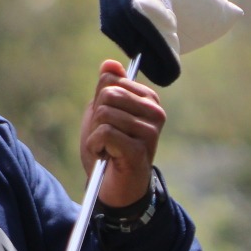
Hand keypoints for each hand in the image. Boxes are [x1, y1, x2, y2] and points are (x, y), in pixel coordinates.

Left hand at [78, 59, 163, 207]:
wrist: (115, 187)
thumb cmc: (109, 149)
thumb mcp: (103, 113)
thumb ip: (107, 88)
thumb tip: (110, 64)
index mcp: (148, 99)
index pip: (110, 81)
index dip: (99, 102)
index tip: (108, 121)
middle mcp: (155, 112)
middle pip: (107, 94)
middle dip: (97, 118)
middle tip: (106, 137)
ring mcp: (150, 131)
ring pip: (105, 114)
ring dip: (96, 134)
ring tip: (107, 148)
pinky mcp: (140, 149)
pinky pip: (105, 133)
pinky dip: (96, 146)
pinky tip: (105, 156)